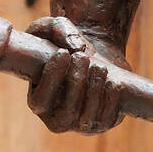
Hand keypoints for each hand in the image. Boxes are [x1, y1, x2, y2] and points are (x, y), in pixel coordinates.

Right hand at [24, 16, 121, 133]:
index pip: (40, 101)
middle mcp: (57, 118)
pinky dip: (111, 102)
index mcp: (38, 101)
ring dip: (94, 90)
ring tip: (99, 66)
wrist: (95, 54)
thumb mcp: (53, 27)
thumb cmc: (66, 43)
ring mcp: (81, 124)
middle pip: (66, 113)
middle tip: (82, 57)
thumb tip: (77, 48)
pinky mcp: (103, 121)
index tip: (63, 54)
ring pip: (87, 118)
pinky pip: (107, 119)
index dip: (51, 79)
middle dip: (75, 83)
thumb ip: (58, 30)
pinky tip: (113, 82)